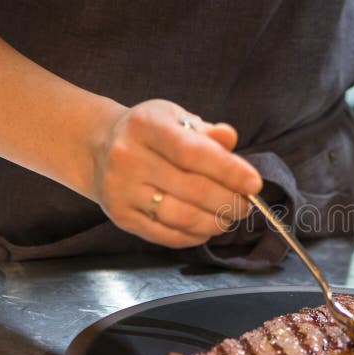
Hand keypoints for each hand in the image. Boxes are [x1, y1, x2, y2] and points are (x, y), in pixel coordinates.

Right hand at [91, 99, 261, 247]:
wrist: (99, 147)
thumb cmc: (151, 132)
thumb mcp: (176, 118)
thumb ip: (206, 131)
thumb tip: (230, 138)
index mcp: (145, 125)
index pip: (193, 152)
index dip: (229, 170)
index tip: (255, 184)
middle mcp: (127, 157)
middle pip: (191, 188)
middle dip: (229, 201)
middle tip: (247, 205)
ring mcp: (120, 190)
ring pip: (181, 216)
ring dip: (215, 222)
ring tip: (229, 218)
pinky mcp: (120, 217)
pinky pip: (166, 235)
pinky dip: (194, 235)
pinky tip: (207, 228)